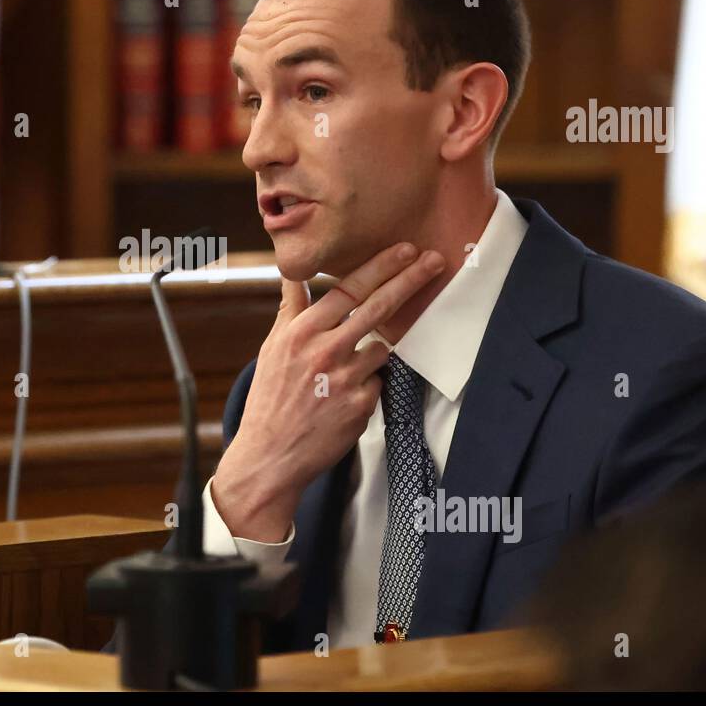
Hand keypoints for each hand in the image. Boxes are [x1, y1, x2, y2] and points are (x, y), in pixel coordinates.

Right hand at [211, 243, 444, 541]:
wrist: (270, 455)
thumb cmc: (270, 399)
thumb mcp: (272, 348)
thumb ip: (290, 309)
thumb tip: (292, 273)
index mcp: (301, 332)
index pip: (348, 289)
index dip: (380, 267)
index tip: (404, 250)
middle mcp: (324, 351)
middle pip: (377, 307)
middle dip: (409, 279)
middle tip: (435, 260)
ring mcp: (345, 379)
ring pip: (381, 348)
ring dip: (371, 354)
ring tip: (339, 377)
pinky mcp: (361, 406)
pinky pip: (377, 383)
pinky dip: (366, 386)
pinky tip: (341, 400)